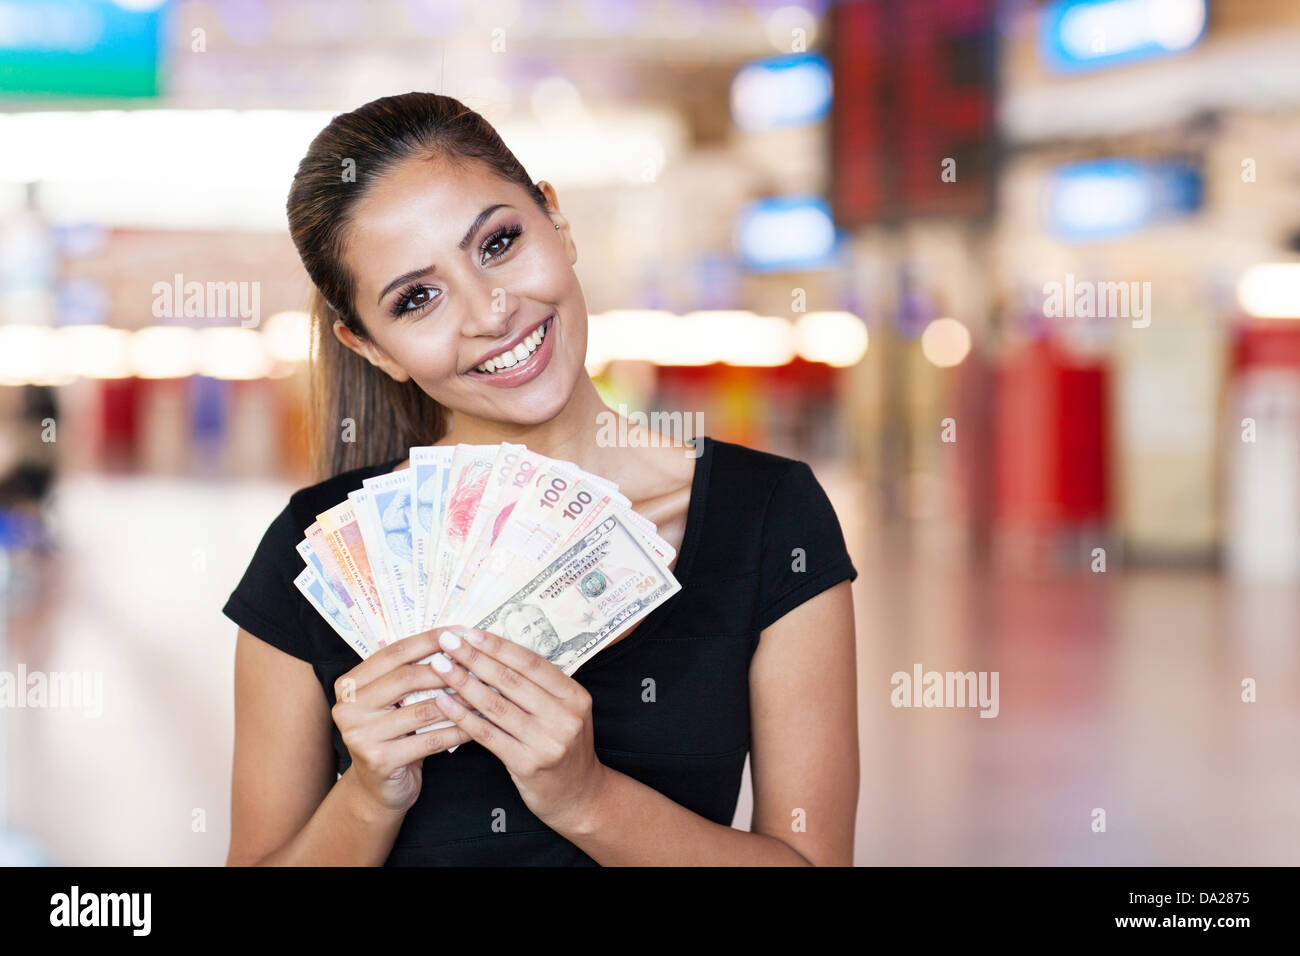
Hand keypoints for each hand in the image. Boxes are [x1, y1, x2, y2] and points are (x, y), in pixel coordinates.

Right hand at [330, 628, 472, 814]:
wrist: (379, 790)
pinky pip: (430, 740)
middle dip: (448, 668)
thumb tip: (454, 639)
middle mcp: (349, 707)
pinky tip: (479, 724)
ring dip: (460, 700)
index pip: (394, 653)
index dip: (428, 640)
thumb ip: (409, 674)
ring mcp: (361, 735)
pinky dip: (458, 730)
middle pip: (407, 678)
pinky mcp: (379, 760)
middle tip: (478, 662)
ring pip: (422, 709)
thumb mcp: (393, 702)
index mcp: (350, 684)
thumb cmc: (394, 737)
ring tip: (486, 691)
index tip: (459, 632)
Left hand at [430, 626, 607, 831]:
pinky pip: (488, 734)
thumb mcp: (565, 712)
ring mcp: (547, 742)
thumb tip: (491, 654)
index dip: (498, 646)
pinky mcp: (527, 764)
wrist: (580, 795)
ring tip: (439, 667)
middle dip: (475, 658)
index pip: (531, 663)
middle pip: (511, 681)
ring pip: (496, 705)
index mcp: (574, 695)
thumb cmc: (563, 747)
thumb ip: (537, 688)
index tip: (470, 633)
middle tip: (447, 642)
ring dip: (463, 683)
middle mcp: (565, 717)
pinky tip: (444, 702)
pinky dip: (463, 716)